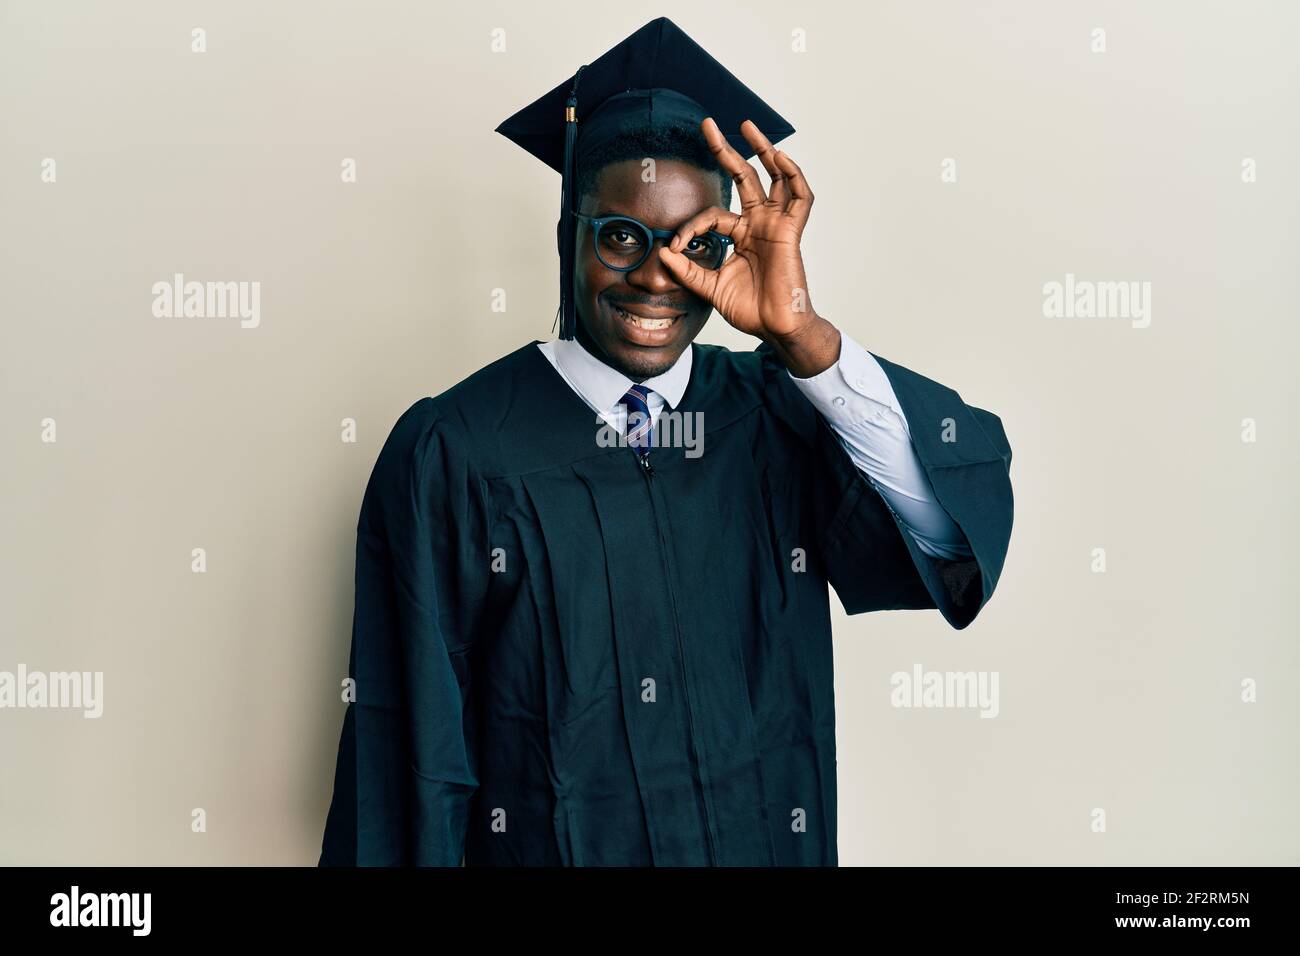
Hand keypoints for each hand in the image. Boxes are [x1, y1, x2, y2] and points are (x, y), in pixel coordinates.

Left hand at [658, 118, 839, 374]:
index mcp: (740, 235)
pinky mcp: (791, 232)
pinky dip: (793, 175)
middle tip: (709, 125)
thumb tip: (662, 252)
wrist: (774, 327)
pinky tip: (779, 157)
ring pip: (774, 178)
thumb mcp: (710, 287)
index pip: (712, 215)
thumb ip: (687, 270)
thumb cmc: (749, 309)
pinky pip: (799, 198)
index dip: (691, 226)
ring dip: (764, 151)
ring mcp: (776, 225)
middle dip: (727, 151)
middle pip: (745, 177)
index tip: (676, 244)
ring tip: (748, 127)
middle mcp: (758, 224)